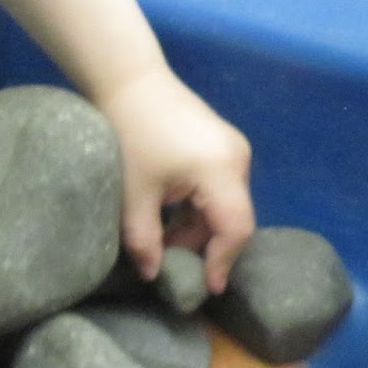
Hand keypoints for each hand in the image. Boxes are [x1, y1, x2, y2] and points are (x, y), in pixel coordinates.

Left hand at [93, 67, 253, 292]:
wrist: (129, 80)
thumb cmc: (130, 133)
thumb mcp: (134, 193)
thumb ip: (145, 239)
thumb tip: (152, 276)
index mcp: (222, 169)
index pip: (236, 229)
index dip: (222, 262)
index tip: (206, 288)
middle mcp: (238, 159)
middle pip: (231, 218)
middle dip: (202, 245)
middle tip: (169, 263)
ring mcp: (233, 149)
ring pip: (224, 205)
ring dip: (196, 226)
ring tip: (161, 237)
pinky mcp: (222, 144)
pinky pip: (218, 188)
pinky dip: (197, 207)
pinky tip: (168, 213)